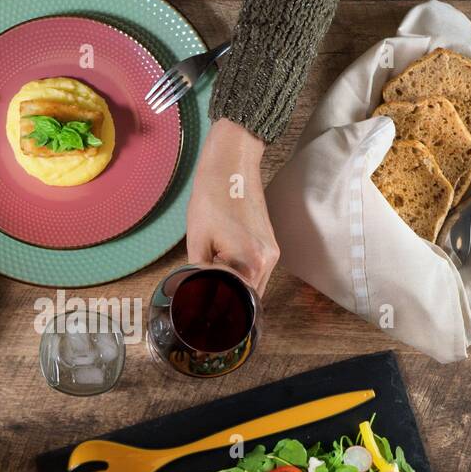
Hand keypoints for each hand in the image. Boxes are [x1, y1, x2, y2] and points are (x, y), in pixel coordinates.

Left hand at [185, 118, 278, 295]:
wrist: (230, 167)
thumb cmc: (212, 198)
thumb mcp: (197, 241)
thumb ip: (199, 273)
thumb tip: (196, 291)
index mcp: (251, 262)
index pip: (236, 300)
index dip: (218, 304)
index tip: (202, 304)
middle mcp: (269, 261)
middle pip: (249, 298)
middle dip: (229, 298)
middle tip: (205, 295)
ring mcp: (274, 253)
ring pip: (255, 285)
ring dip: (236, 286)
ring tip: (213, 278)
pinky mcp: (272, 245)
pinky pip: (258, 271)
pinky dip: (242, 274)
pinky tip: (224, 265)